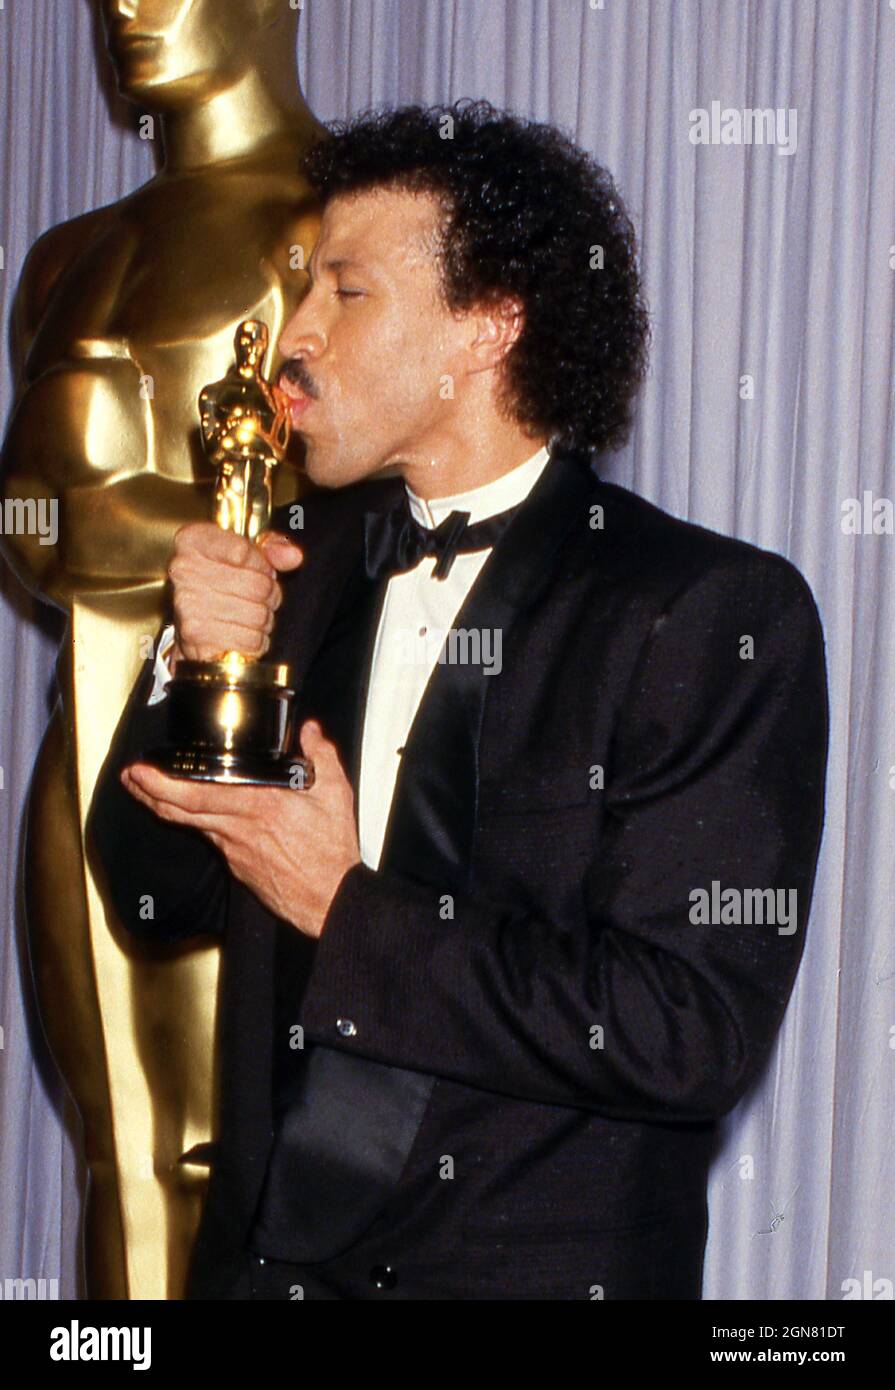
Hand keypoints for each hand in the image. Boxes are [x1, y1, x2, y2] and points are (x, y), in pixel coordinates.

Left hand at [121, 720, 359, 937]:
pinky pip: (212, 838)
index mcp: (258, 806)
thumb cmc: (331, 853)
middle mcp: (237, 829)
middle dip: (147, 792)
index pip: (195, 794)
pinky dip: (197, 823)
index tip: (140, 771)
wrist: (330, 900)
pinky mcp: (237, 866)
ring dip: (166, 806)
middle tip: (131, 776)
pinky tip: (196, 815)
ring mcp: (233, 851)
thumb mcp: (336, 795)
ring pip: (191, 824)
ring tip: (150, 790)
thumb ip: (321, 756)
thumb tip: (310, 732)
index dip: (160, 783)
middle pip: (179, 811)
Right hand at [167, 522, 302, 668]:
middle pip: (257, 585)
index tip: (256, 568)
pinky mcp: (198, 638)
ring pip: (258, 615)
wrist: (193, 624)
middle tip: (257, 596)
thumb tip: (292, 555)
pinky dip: (254, 641)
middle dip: (268, 594)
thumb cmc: (220, 583)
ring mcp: (188, 605)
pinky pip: (250, 640)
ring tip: (247, 614)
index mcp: (192, 541)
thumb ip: (271, 548)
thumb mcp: (246, 554)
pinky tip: (240, 633)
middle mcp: (184, 571)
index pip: (243, 551)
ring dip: (262, 619)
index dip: (261, 564)